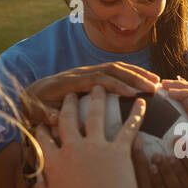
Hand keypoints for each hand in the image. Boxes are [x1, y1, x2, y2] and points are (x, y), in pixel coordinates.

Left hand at [22, 62, 158, 128]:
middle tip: (153, 87)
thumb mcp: (36, 112)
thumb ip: (46, 115)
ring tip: (156, 83)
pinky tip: (145, 82)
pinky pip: (115, 72)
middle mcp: (80, 73)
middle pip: (111, 69)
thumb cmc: (35, 106)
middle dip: (133, 76)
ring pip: (116, 67)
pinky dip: (132, 74)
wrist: (31, 93)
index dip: (115, 85)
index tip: (132, 94)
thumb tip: (56, 120)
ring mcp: (87, 72)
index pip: (96, 79)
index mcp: (69, 82)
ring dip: (137, 73)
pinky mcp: (92, 75)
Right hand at [33, 86, 144, 187]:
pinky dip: (135, 114)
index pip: (44, 140)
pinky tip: (140, 103)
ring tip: (99, 88)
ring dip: (97, 99)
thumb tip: (36, 186)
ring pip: (95, 115)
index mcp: (54, 164)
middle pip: (67, 120)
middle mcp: (73, 150)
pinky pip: (128, 128)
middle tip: (71, 95)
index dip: (43, 129)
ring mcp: (96, 148)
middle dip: (68, 105)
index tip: (44, 122)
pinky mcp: (119, 152)